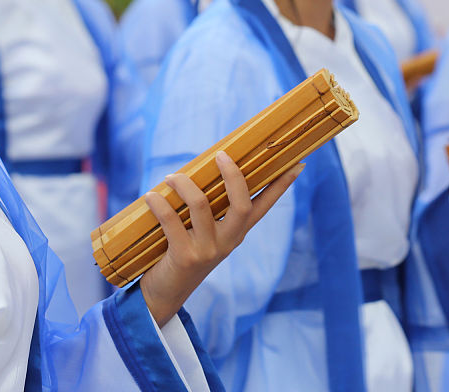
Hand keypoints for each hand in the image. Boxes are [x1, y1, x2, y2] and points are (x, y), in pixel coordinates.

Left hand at [139, 151, 300, 325]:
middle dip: (233, 176)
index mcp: (236, 233)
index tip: (297, 164)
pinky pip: (171, 220)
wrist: (163, 294)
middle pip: (242, 205)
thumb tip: (196, 168)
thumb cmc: (180, 251)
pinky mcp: (184, 256)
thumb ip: (207, 207)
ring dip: (183, 184)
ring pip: (201, 205)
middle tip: (221, 155)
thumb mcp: (202, 231)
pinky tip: (151, 196)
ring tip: (171, 177)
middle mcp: (228, 241)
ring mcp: (208, 250)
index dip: (281, 186)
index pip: (264, 206)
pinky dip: (159, 203)